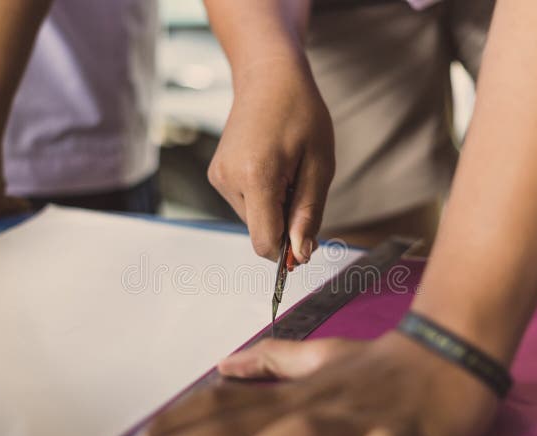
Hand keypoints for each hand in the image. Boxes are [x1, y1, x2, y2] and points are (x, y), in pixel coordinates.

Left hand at [108, 331, 499, 435]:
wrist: (448, 352)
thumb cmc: (379, 366)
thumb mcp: (320, 359)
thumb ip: (272, 362)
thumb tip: (224, 366)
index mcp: (293, 393)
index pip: (224, 407)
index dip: (177, 425)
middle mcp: (312, 403)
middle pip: (240, 425)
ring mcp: (356, 419)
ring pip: (302, 435)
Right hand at [208, 56, 333, 262]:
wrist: (268, 78)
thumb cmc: (300, 115)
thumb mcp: (319, 165)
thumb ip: (308, 213)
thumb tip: (300, 254)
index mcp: (257, 176)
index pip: (265, 242)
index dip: (287, 251)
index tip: (306, 242)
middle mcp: (229, 180)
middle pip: (261, 232)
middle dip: (284, 222)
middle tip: (300, 185)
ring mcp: (219, 177)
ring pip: (253, 220)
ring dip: (274, 208)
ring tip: (286, 171)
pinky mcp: (217, 174)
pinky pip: (245, 204)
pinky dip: (263, 197)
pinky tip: (271, 167)